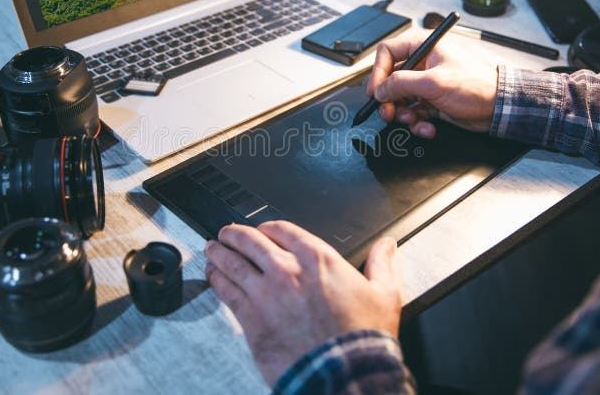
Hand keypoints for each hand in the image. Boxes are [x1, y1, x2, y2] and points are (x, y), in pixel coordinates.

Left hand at [204, 221, 400, 386]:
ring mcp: (265, 292)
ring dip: (220, 252)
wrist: (344, 372)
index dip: (268, 228)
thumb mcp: (384, 294)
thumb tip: (387, 246)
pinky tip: (212, 275)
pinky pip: (226, 290)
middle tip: (228, 233)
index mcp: (318, 259)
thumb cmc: (362, 338)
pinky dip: (216, 279)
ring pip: (233, 262)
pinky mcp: (251, 317)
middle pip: (251, 241)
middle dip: (236, 234)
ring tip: (213, 247)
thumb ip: (381, 265)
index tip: (263, 230)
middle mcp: (288, 269)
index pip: (283, 230)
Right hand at [367, 35, 498, 137]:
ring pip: (399, 100)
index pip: (387, 53)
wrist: (499, 107)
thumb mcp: (434, 82)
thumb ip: (401, 84)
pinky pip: (413, 112)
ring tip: (413, 120)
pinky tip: (427, 126)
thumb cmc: (477, 85)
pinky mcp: (431, 102)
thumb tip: (380, 89)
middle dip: (389, 100)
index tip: (376, 91)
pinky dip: (417, 122)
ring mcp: (426, 84)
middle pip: (390, 80)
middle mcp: (422, 64)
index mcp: (423, 47)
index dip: (378, 72)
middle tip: (389, 113)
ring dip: (403, 114)